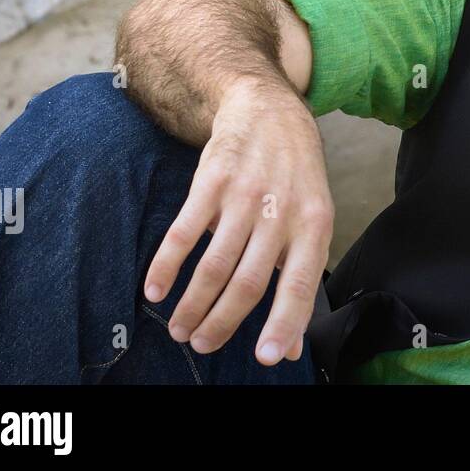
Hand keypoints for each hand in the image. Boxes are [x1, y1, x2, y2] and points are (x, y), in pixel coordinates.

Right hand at [143, 77, 333, 365]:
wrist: (270, 112)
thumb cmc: (295, 178)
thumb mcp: (312, 222)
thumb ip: (300, 282)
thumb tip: (290, 348)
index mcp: (315, 226)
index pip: (301, 285)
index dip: (283, 324)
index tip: (265, 358)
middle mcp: (282, 212)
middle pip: (248, 282)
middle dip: (222, 322)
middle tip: (202, 345)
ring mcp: (247, 195)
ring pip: (214, 264)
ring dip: (192, 304)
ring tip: (179, 328)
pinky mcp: (212, 180)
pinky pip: (184, 232)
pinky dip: (166, 265)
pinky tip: (154, 289)